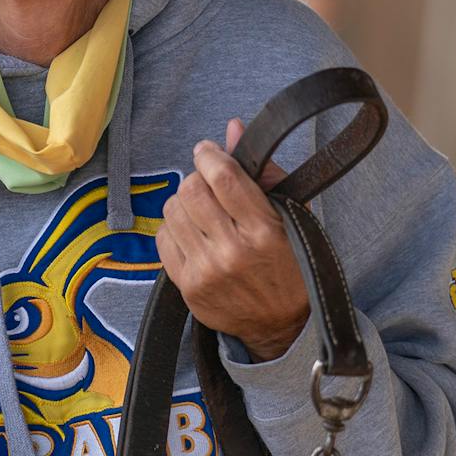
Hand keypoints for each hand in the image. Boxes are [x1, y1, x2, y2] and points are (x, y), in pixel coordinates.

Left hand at [157, 118, 309, 360]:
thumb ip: (262, 172)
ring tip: (201, 210)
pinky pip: (164, 239)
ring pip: (173, 211)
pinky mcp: (188, 287)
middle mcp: (232, 251)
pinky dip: (175, 228)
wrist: (282, 327)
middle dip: (196, 178)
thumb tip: (232, 128)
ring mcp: (207, 271)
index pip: (222, 177)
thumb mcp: (291, 216)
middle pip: (192, 191)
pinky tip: (192, 233)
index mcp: (264, 230)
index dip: (209, 155)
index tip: (207, 151)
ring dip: (184, 202)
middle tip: (207, 183)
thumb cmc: (291, 265)